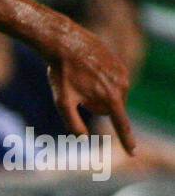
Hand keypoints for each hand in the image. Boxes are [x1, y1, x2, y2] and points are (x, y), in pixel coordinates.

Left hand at [47, 24, 134, 154]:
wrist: (65, 42)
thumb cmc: (61, 73)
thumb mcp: (62, 103)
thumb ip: (73, 124)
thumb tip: (84, 139)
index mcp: (110, 97)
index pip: (121, 124)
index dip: (127, 141)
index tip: (133, 153)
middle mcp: (122, 85)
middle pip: (109, 109)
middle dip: (94, 105)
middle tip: (78, 89)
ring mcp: (123, 73)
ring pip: (111, 96)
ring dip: (97, 93)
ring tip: (83, 78)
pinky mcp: (121, 63)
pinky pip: (112, 82)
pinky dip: (101, 81)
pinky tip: (89, 70)